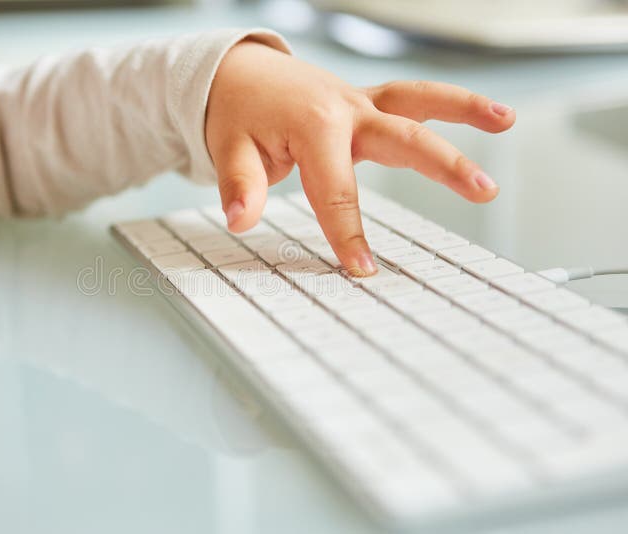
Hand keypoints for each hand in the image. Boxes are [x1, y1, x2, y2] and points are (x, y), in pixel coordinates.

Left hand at [206, 41, 514, 275]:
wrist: (236, 74)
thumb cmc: (236, 112)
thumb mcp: (229, 149)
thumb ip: (241, 186)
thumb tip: (241, 219)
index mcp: (314, 125)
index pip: (337, 192)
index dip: (348, 234)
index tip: (363, 270)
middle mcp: (345, 109)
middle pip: (403, 138)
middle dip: (443, 167)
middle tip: (482, 192)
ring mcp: (358, 102)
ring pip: (418, 103)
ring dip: (465, 110)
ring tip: (506, 122)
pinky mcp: (364, 103)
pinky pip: (412, 99)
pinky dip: (449, 103)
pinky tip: (485, 115)